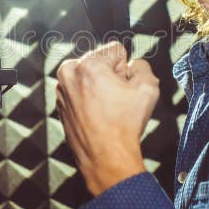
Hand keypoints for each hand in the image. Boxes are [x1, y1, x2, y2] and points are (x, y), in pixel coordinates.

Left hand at [56, 41, 159, 195]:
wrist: (106, 158)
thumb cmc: (124, 126)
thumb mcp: (148, 88)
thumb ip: (143, 66)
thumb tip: (133, 65)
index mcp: (87, 65)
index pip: (116, 50)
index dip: (126, 68)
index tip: (124, 87)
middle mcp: (69, 74)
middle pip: (100, 61)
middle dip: (112, 76)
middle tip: (117, 100)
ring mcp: (61, 90)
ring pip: (90, 76)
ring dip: (100, 87)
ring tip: (108, 109)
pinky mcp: (60, 104)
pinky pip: (80, 91)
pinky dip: (90, 99)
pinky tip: (99, 115)